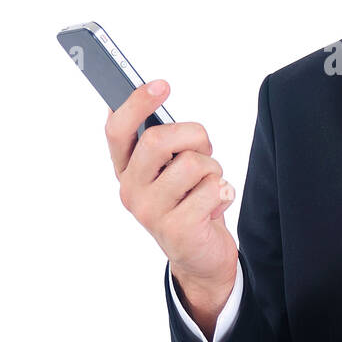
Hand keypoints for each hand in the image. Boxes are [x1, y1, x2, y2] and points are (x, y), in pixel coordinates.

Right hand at [105, 80, 237, 307]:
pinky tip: (214, 206)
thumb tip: (160, 96)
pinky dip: (224, 192)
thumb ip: (164, 141)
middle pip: (158, 141)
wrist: (200, 256)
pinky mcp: (176, 229)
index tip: (161, 85)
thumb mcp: (171, 169)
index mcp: (126, 169)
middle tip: (203, 148)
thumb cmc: (188, 201)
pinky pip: (212, 189)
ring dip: (213, 168)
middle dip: (193, 136)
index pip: (117, 130)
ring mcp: (150, 211)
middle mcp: (131, 190)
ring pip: (193, 164)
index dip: (136, 104)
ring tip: (207, 186)